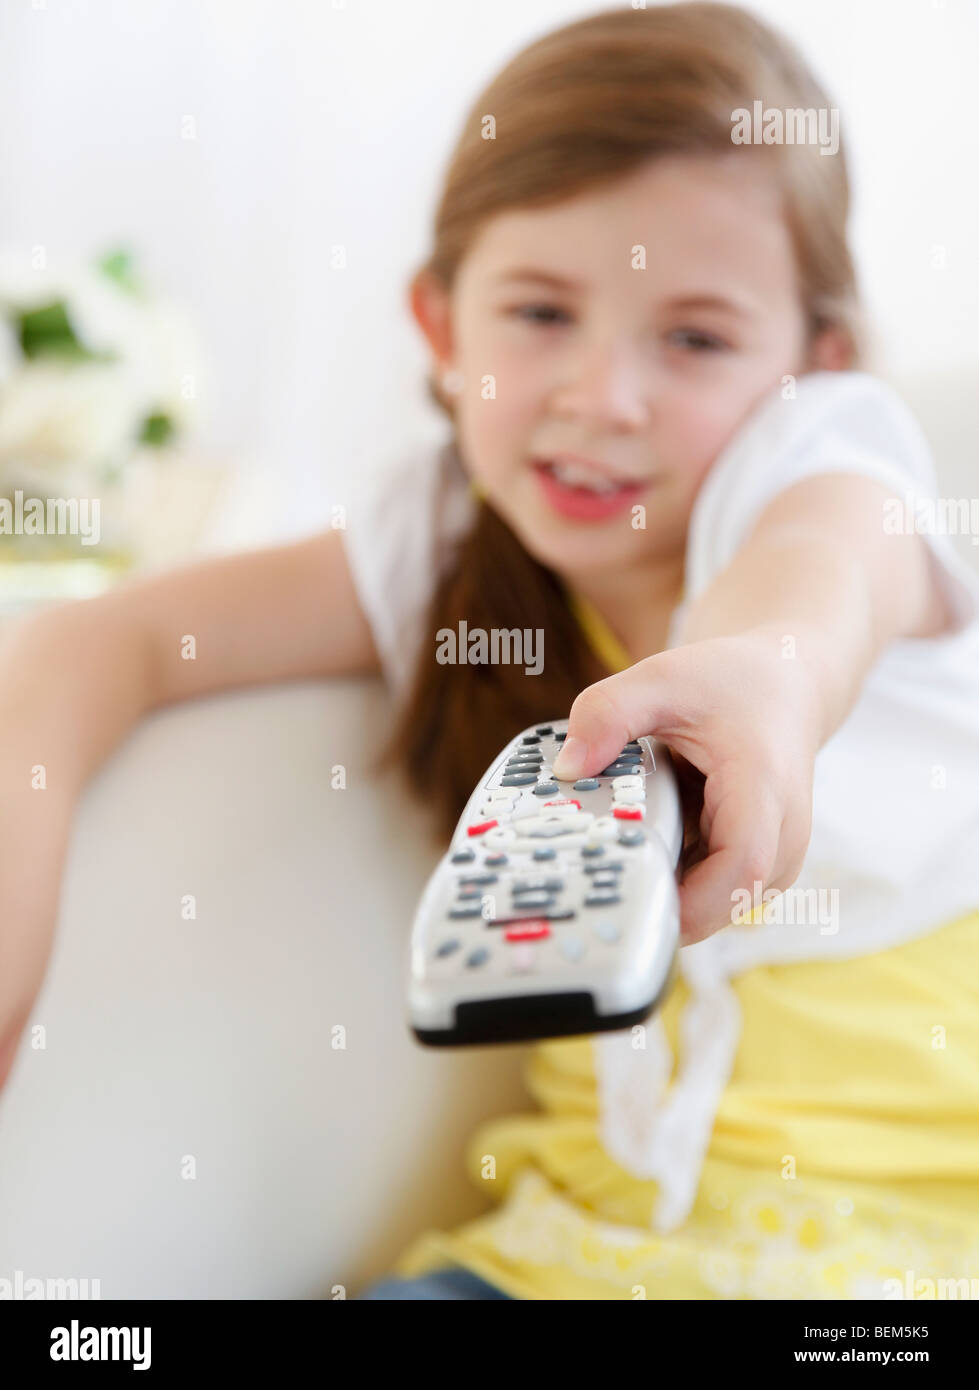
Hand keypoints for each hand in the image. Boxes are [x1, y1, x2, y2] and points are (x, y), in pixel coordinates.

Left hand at [550, 626, 824, 944]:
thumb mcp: (662, 680)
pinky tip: (642, 846)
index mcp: (765, 789)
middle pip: (718, 903)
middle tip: (590, 884)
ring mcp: (775, 861)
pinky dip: (672, 878)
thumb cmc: (733, 684)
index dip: (686, 901)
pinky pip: (708, 895)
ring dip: (661, 889)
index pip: (740, 867)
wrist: (787, 686)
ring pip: (710, 908)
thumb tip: (566, 768)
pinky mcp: (758, 870)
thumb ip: (608, 713)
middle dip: (653, 901)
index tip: (624, 901)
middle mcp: (783, 838)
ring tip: (614, 854)